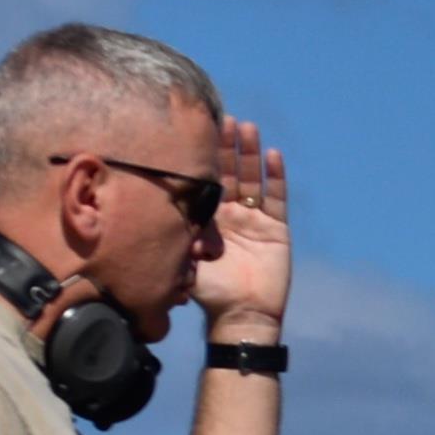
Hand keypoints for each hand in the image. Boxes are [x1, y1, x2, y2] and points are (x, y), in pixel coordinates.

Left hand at [191, 117, 292, 337]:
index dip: (205, 156)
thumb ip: (176, 234)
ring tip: (248, 128)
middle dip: (227, 146)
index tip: (199, 131)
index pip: (207, 181)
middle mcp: (232, 215)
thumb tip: (158, 211)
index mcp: (209, 220)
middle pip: (230, 173)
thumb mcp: (184, 259)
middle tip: (223, 118)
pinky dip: (275, 177)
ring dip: (250, 153)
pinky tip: (272, 155)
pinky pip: (277, 198)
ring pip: (253, 179)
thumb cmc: (210, 293)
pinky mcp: (276, 229)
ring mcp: (256, 220)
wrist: (240, 316)